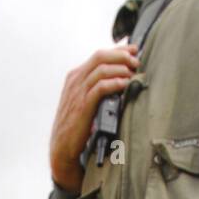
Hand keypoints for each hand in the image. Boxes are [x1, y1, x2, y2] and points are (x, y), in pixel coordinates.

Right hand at [50, 44, 139, 192]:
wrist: (62, 147)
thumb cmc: (76, 126)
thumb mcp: (83, 101)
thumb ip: (96, 88)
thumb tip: (119, 79)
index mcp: (75, 76)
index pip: (99, 55)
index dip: (119, 50)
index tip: (134, 51)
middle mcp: (75, 81)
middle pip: (101, 56)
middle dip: (122, 56)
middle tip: (136, 62)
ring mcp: (77, 92)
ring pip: (102, 69)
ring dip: (121, 69)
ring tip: (134, 73)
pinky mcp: (82, 106)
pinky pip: (101, 87)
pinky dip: (115, 83)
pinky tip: (125, 85)